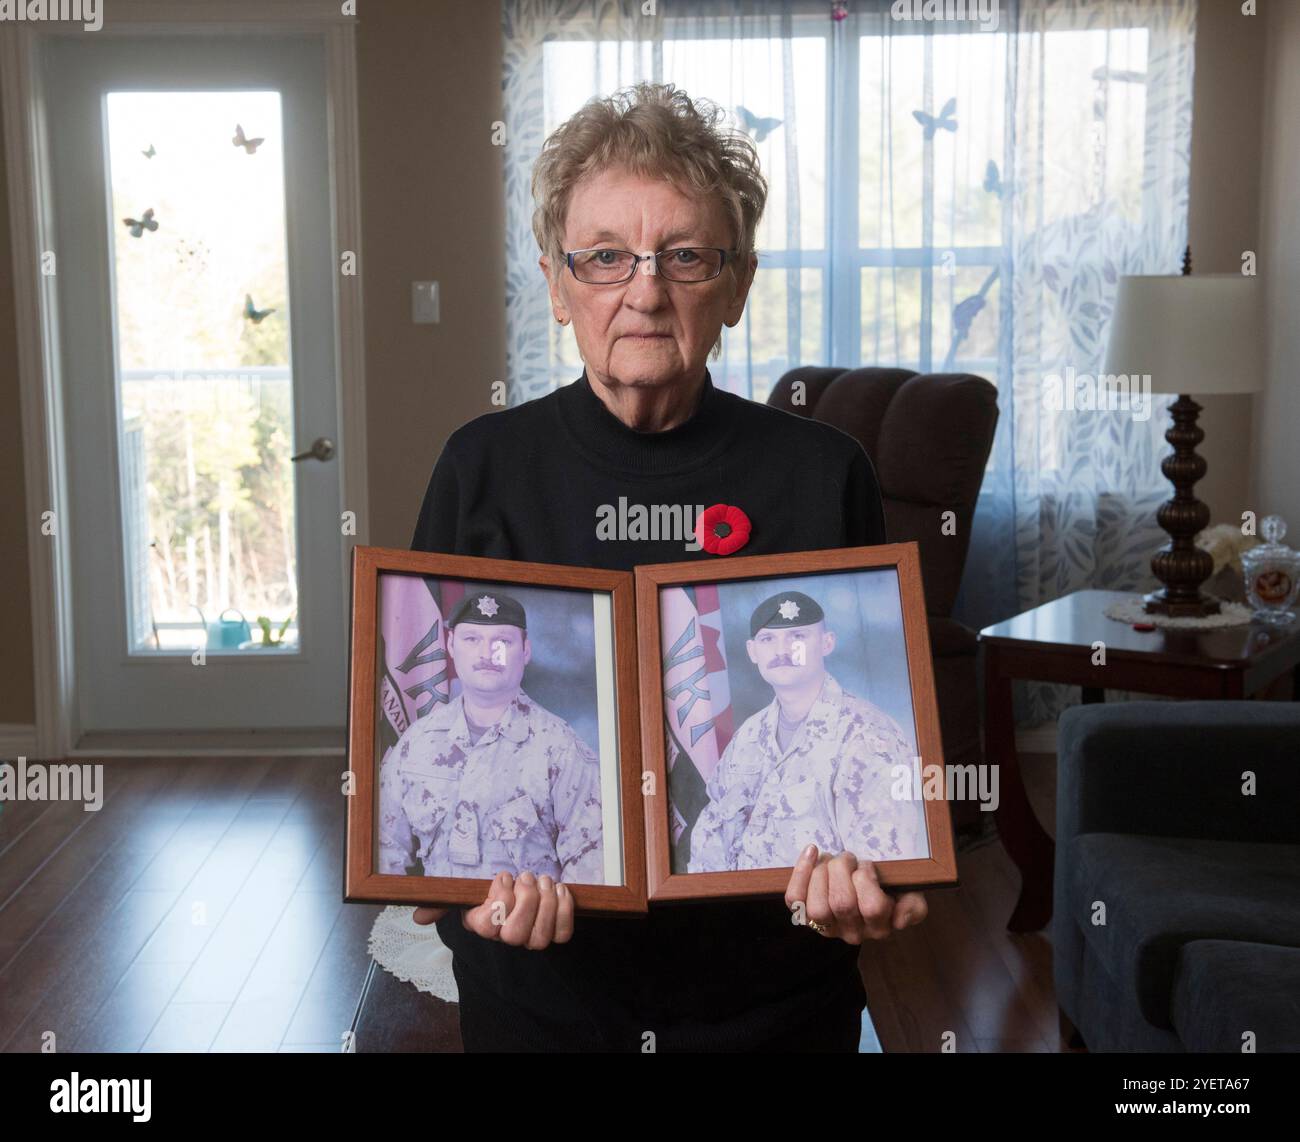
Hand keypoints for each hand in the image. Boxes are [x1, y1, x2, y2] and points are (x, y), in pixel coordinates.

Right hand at [411, 871, 574, 948]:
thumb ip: (442, 902)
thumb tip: (418, 916)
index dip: (499, 901)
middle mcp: (506, 937)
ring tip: (543, 880)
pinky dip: (564, 909)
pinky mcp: (555, 933)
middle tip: (525, 876)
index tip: (502, 877)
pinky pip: (563, 933)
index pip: (488, 927)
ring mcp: (531, 938)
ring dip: (546, 902)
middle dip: (525, 901)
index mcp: (482, 925)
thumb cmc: (491, 888)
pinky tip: (560, 889)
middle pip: (517, 935)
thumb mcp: (464, 891)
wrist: (521, 886)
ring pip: (541, 936)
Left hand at [784, 845, 926, 944]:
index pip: (873, 908)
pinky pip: (795, 899)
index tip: (867, 865)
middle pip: (842, 904)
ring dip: (821, 873)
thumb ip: (914, 907)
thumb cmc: (886, 889)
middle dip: (843, 870)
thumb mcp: (909, 895)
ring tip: (831, 859)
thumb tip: (899, 919)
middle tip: (848, 858)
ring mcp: (825, 928)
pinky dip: (800, 872)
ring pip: (817, 907)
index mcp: (879, 927)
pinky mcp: (805, 916)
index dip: (867, 879)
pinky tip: (812, 852)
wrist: (860, 886)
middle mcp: (852, 933)